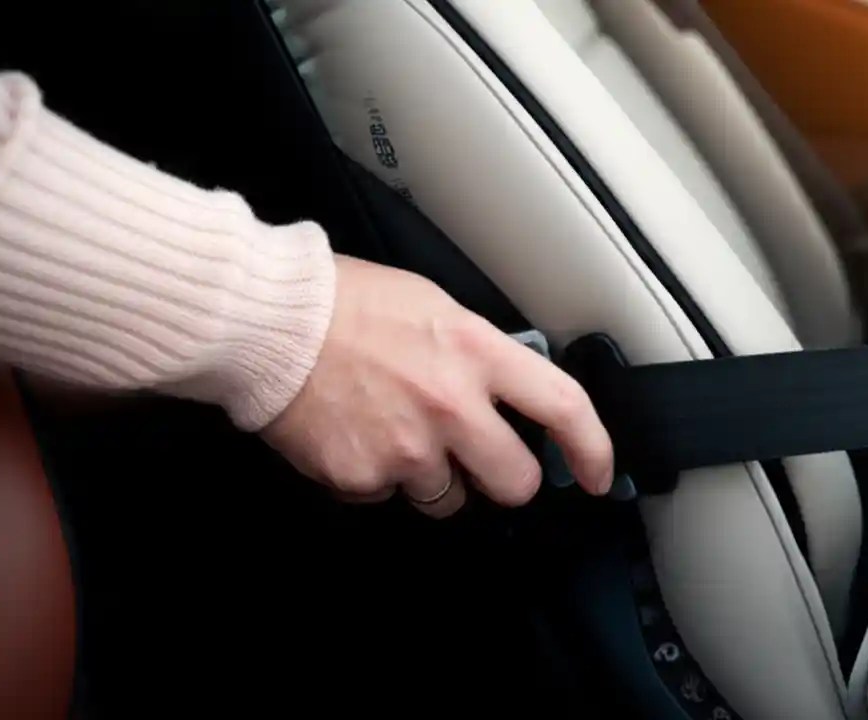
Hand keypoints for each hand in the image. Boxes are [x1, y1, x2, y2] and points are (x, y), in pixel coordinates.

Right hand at [260, 255, 613, 516]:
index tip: (599, 475)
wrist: (268, 325)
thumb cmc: (346, 304)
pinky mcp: (363, 479)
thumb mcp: (436, 309)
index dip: (593, 449)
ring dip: (433, 477)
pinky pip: (388, 497)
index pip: (563, 407)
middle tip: (479, 459)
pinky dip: (378, 477)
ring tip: (395, 431)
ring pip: (448, 498)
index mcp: (475, 352)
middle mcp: (451, 406)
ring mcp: (408, 449)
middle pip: (516, 481)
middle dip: (503, 478)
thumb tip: (507, 393)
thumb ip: (480, 355)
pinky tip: (357, 436)